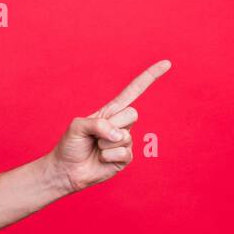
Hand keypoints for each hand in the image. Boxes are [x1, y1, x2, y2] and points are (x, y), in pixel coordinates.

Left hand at [47, 59, 171, 194]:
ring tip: (96, 148)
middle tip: (96, 135)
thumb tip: (118, 135)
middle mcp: (120, 124)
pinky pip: (123, 152)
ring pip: (125, 136)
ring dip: (105, 143)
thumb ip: (97, 124)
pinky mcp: (125, 158)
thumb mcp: (77, 126)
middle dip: (112, 124)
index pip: (133, 91)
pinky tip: (101, 159)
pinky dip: (108, 156)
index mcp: (110, 111)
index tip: (167, 63)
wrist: (66, 170)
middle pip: (132, 114)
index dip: (150, 77)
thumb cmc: (70, 145)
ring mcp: (124, 141)